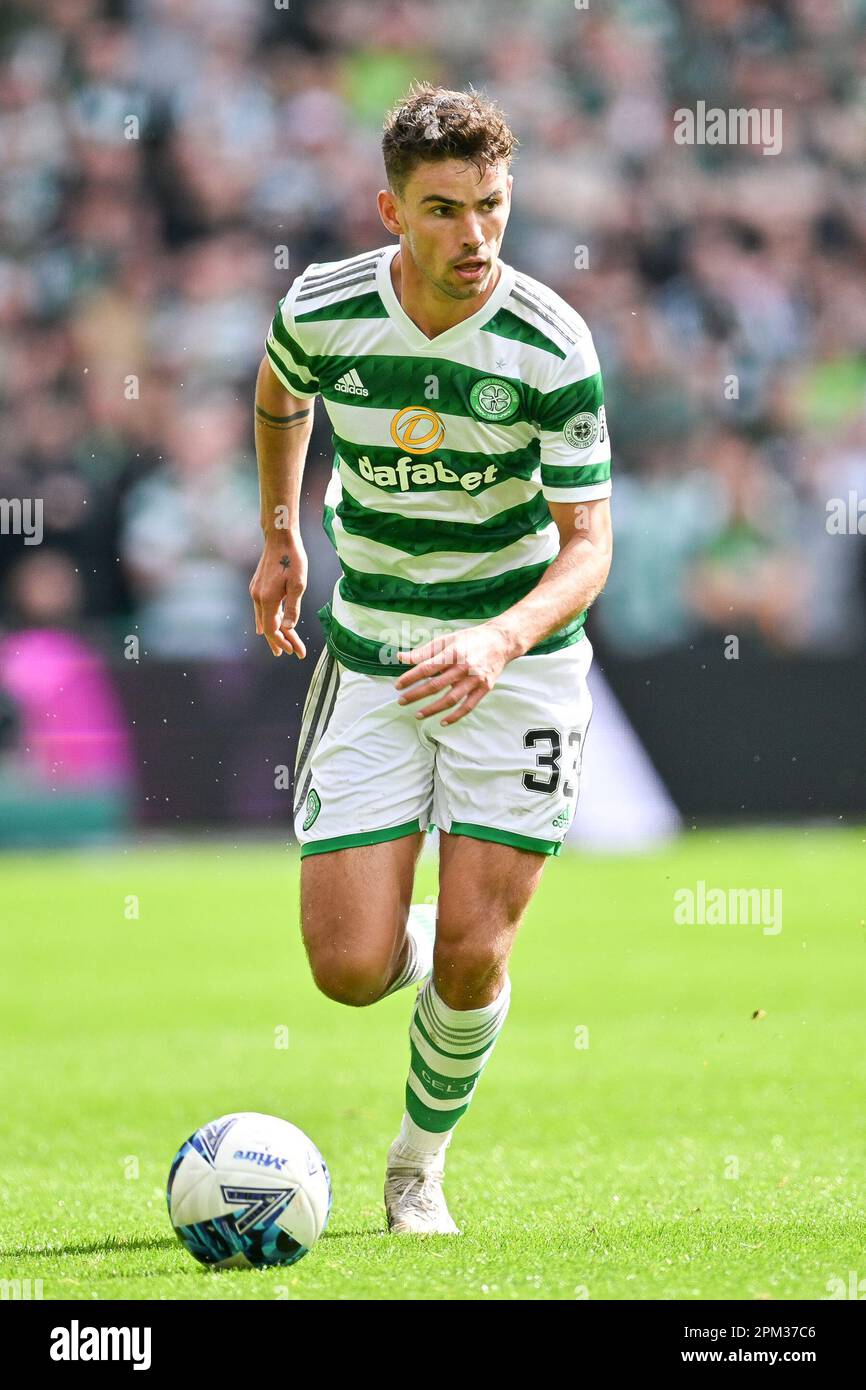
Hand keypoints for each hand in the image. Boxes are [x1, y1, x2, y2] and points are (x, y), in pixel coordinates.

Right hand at [249, 536, 307, 657]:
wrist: (279, 538)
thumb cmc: (292, 559)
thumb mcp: (298, 585)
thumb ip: (292, 608)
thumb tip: (287, 628)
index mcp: (267, 599)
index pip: (273, 629)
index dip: (284, 642)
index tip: (296, 651)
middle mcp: (257, 597)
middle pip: (268, 627)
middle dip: (280, 641)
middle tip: (291, 653)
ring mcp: (255, 591)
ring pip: (264, 618)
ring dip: (273, 633)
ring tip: (281, 645)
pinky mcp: (257, 586)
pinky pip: (261, 610)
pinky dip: (267, 621)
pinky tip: (265, 628)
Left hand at [394, 623, 513, 724]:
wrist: (501, 642)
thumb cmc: (471, 639)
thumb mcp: (448, 639)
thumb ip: (424, 651)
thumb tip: (401, 658)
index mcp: (453, 652)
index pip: (427, 667)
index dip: (411, 677)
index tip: (398, 685)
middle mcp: (464, 667)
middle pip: (436, 685)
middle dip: (416, 694)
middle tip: (401, 701)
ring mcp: (475, 679)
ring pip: (450, 699)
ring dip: (432, 709)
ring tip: (417, 714)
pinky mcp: (484, 688)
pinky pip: (468, 706)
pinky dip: (455, 716)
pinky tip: (442, 721)